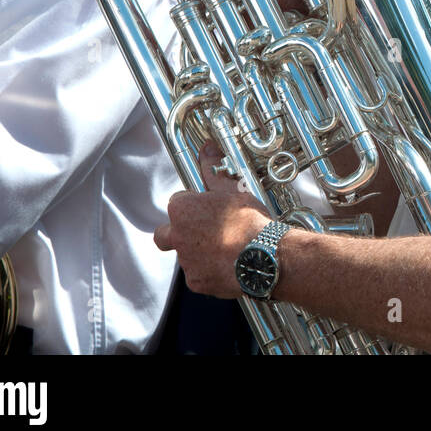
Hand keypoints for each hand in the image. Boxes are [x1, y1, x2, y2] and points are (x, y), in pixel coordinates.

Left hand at [153, 143, 269, 298]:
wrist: (266, 256)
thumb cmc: (250, 221)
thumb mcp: (233, 190)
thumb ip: (214, 170)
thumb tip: (207, 148)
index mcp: (182, 211)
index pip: (177, 203)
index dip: (193, 204)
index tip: (209, 207)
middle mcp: (178, 237)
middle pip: (165, 234)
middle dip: (177, 232)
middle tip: (204, 230)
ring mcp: (186, 262)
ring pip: (186, 255)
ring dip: (199, 251)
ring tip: (229, 248)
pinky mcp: (197, 282)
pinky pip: (198, 275)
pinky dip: (210, 271)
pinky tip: (230, 264)